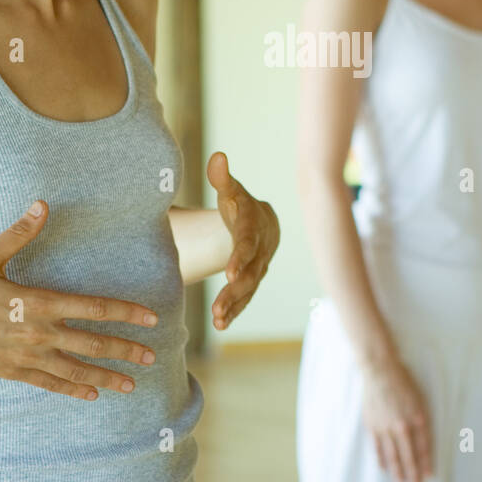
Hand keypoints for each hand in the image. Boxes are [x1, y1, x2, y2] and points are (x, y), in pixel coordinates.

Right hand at [0, 201, 160, 399]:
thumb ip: (19, 232)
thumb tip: (42, 204)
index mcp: (39, 302)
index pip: (93, 308)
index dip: (125, 313)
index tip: (151, 319)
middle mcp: (39, 332)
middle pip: (93, 343)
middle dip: (126, 349)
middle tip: (153, 355)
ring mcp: (26, 356)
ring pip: (75, 369)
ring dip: (106, 376)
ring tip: (131, 385)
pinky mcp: (12, 372)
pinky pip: (49, 384)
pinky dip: (73, 390)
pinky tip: (91, 395)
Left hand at [206, 151, 278, 329]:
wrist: (263, 222)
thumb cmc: (241, 204)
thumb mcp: (232, 191)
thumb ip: (222, 178)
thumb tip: (217, 156)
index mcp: (252, 227)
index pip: (247, 243)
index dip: (240, 258)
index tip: (229, 274)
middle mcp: (259, 251)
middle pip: (249, 273)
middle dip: (234, 291)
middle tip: (217, 308)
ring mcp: (258, 268)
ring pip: (248, 289)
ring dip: (233, 305)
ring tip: (217, 320)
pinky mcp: (253, 280)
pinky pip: (246, 298)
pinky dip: (235, 311)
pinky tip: (221, 325)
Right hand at [360, 356, 433, 481]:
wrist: (380, 370)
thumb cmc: (403, 381)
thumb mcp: (420, 399)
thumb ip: (422, 419)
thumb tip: (422, 437)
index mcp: (417, 418)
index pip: (423, 447)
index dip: (426, 463)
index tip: (429, 475)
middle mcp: (402, 425)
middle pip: (409, 455)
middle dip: (413, 472)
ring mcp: (386, 426)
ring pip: (393, 455)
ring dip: (398, 471)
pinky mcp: (372, 425)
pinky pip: (378, 447)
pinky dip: (381, 459)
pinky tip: (385, 468)